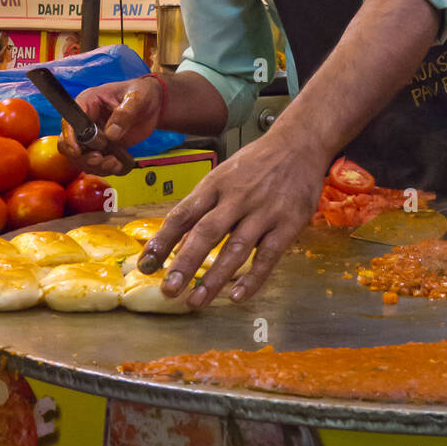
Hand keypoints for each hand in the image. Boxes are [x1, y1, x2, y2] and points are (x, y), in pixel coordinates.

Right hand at [57, 76, 161, 175]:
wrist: (152, 105)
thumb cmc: (142, 93)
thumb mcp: (137, 98)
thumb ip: (124, 113)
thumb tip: (111, 133)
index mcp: (88, 102)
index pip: (69, 121)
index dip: (69, 138)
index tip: (78, 151)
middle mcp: (87, 120)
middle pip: (70, 144)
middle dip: (83, 156)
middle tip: (101, 158)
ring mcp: (94, 136)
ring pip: (82, 158)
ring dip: (96, 165)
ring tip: (114, 162)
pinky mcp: (104, 147)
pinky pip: (98, 163)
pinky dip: (106, 168)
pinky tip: (118, 164)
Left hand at [137, 128, 328, 306]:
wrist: (300, 144)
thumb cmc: (257, 162)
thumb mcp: (224, 174)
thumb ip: (204, 206)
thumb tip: (177, 241)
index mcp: (215, 184)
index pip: (183, 214)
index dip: (163, 241)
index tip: (146, 264)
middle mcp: (237, 197)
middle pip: (206, 233)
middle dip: (185, 264)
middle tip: (168, 290)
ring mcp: (264, 211)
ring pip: (236, 248)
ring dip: (214, 278)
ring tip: (196, 301)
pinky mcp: (288, 223)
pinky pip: (268, 255)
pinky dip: (253, 278)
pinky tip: (237, 296)